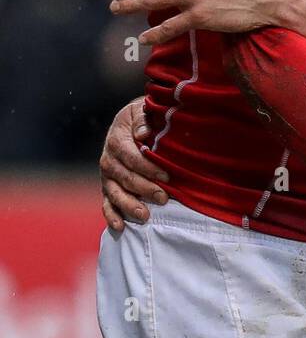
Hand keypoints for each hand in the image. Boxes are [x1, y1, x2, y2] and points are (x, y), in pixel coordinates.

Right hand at [100, 98, 169, 230]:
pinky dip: (111, 216)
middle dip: (145, 189)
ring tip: (145, 216)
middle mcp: (108, 159)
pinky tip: (120, 227)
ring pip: (114, 193)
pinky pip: (106, 203)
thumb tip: (144, 133)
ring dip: (129, 205)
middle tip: (164, 198)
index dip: (148, 168)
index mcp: (116, 140)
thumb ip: (143, 120)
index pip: (131, 157)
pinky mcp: (108, 187)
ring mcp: (107, 176)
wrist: (130, 123)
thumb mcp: (141, 111)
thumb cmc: (142, 118)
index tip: (166, 177)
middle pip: (124, 177)